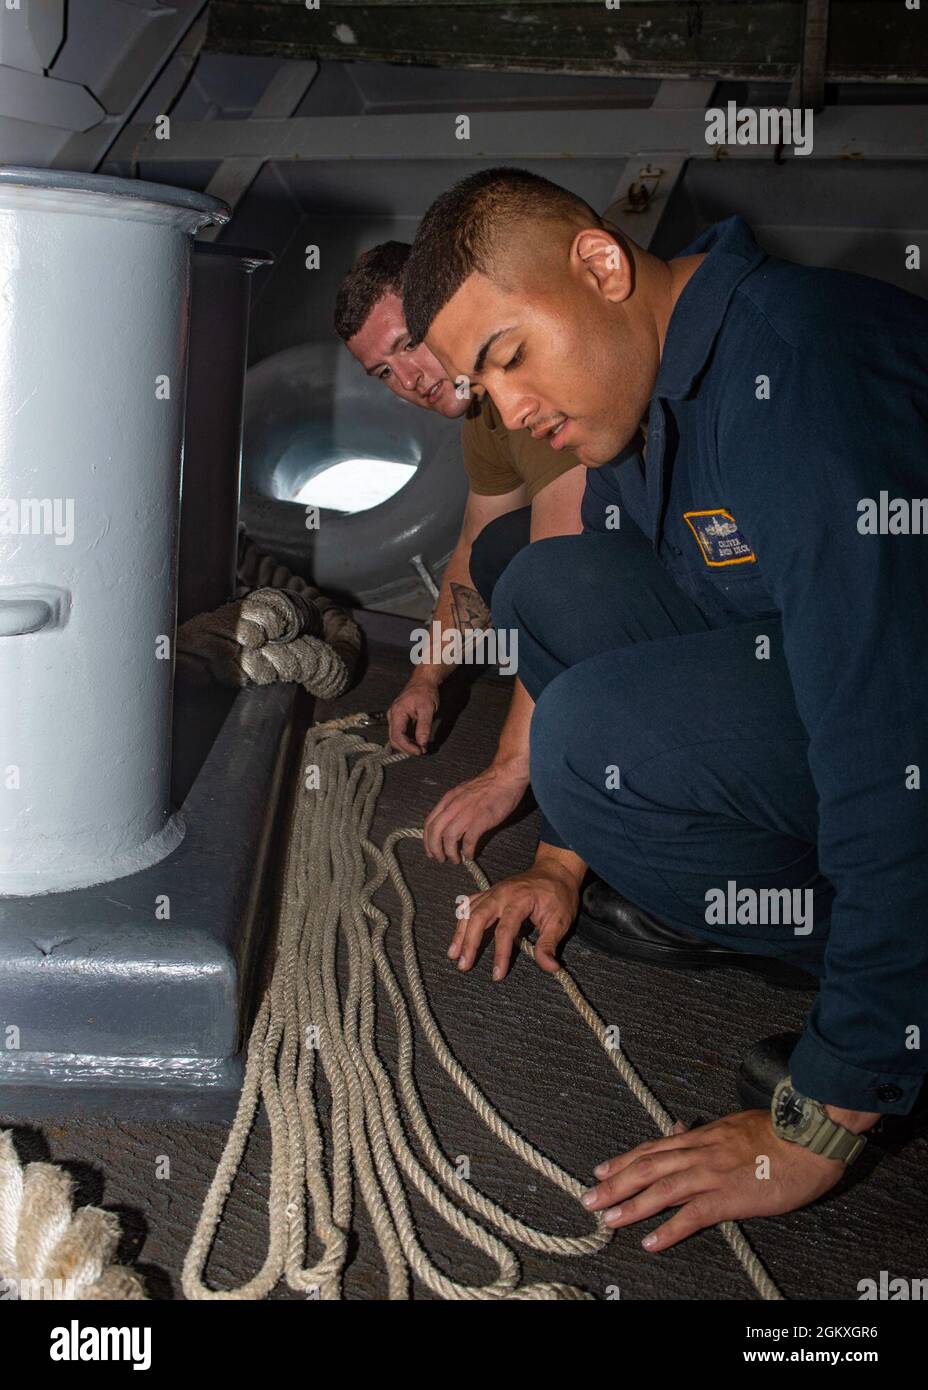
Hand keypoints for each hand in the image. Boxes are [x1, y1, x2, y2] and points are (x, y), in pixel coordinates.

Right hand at [387, 674, 439, 755]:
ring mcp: (393, 717)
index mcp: (397, 713)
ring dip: (406, 745)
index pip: (398, 736)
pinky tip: (416, 742)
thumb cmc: (425, 692)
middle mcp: (392, 716)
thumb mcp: (427, 710)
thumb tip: (422, 745)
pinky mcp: (398, 718)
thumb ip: (424, 728)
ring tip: (420, 748)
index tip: (420, 751)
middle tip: (421, 751)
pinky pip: (399, 732)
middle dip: (406, 749)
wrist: (423, 681)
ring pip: (395, 737)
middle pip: (393, 739)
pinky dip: (407, 740)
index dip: (408, 747)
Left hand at [423, 760, 529, 863]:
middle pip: (435, 832)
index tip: (430, 850)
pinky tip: (470, 855)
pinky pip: (469, 841)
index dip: (427, 840)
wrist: (505, 777)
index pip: (429, 823)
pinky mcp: (480, 820)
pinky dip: (467, 851)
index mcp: (448, 799)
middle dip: (434, 849)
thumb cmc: (488, 784)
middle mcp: (453, 806)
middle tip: (440, 859)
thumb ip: (454, 805)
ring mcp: (466, 813)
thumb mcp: (463, 792)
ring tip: (455, 860)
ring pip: (448, 838)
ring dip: (449, 852)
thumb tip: (451, 823)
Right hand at [448, 861, 579, 980]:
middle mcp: (502, 893)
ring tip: (453, 954)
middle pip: (478, 917)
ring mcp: (493, 891)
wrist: (555, 870)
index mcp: (520, 900)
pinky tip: (457, 932)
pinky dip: (462, 916)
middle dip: (469, 942)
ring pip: (470, 910)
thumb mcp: (560, 920)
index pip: (505, 930)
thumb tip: (550, 968)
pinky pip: (471, 902)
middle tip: (463, 965)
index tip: (497, 975)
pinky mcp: (490, 891)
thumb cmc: (559, 895)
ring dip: (460, 932)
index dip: (500, 953)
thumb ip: (550, 944)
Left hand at [581, 1109, 844, 1250]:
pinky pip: (692, 1215)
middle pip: (647, 1167)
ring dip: (631, 1205)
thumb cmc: (779, 1131)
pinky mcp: (728, 1196)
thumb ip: (708, 1133)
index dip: (625, 1159)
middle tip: (590, 1198)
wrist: (807, 1136)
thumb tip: (685, 1133)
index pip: (654, 1148)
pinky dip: (668, 1229)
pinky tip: (650, 1241)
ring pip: (661, 1189)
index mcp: (702, 1136)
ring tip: (608, 1219)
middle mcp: (699, 1152)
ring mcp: (711, 1174)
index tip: (602, 1169)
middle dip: (615, 1183)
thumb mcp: (735, 1124)